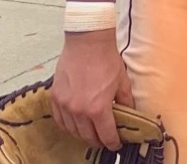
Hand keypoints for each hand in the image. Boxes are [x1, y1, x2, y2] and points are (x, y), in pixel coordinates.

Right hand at [50, 31, 134, 148]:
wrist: (87, 41)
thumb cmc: (106, 59)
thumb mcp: (122, 82)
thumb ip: (126, 102)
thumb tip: (130, 114)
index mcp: (98, 108)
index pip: (106, 136)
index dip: (113, 143)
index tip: (116, 144)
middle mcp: (79, 110)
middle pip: (88, 136)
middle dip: (98, 141)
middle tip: (104, 140)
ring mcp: (65, 104)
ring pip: (72, 130)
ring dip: (82, 134)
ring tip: (90, 132)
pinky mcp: (55, 97)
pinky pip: (59, 119)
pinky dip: (67, 125)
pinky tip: (74, 123)